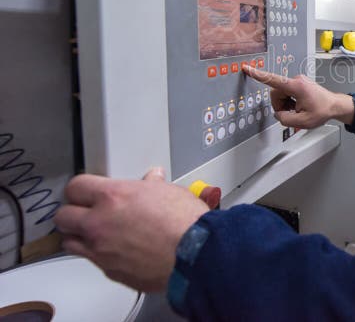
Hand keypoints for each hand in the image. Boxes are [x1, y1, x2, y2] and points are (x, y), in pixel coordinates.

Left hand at [53, 167, 208, 291]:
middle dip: (72, 213)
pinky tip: (116, 250)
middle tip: (84, 212)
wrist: (194, 254)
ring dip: (79, 236)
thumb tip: (153, 181)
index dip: (80, 189)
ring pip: (70, 242)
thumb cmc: (185, 223)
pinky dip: (100, 255)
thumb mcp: (169, 192)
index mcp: (112, 196)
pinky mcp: (110, 271)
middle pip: (62, 216)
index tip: (85, 191)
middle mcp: (99, 223)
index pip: (76, 187)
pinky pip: (93, 261)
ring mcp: (101, 249)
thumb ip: (152, 186)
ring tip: (95, 233)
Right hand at [242, 65, 354, 126]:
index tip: (247, 68)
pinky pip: (287, 93)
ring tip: (298, 110)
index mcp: (296, 86)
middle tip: (293, 113)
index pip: (272, 80)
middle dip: (280, 105)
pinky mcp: (299, 83)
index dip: (258, 75)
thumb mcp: (302, 122)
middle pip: (276, 93)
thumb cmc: (323, 111)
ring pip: (281, 94)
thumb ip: (285, 119)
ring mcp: (298, 81)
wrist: (335, 106)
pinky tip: (299, 106)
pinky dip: (290, 101)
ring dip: (285, 104)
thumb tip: (278, 114)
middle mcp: (296, 80)